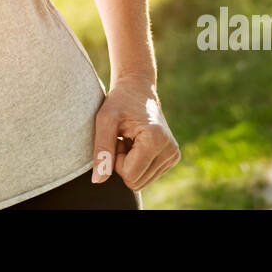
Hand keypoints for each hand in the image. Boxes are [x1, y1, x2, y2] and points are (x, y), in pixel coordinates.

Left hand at [92, 75, 180, 190]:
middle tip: (123, 139)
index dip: (116, 160)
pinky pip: (147, 176)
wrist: (137, 89)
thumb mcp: (105, 121)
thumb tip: (98, 181)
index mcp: (156, 139)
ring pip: (141, 182)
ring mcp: (173, 155)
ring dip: (130, 163)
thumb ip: (102, 151)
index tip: (118, 138)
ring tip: (130, 140)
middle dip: (123, 164)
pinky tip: (137, 143)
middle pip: (135, 182)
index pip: (129, 175)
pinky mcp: (172, 157)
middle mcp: (170, 150)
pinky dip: (138, 163)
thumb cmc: (119, 102)